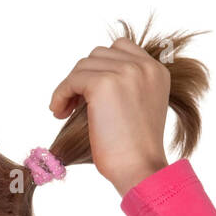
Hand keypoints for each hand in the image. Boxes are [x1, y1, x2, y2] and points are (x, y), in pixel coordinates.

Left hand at [48, 39, 171, 195]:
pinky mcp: (103, 84)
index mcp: (156, 71)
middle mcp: (144, 66)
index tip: (90, 91)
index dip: (100, 66)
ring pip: (83, 66)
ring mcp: (125, 72)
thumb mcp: (140, 107)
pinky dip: (60, 95)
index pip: (120, 47)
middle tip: (74, 104)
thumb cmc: (135, 150)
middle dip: (83, 77)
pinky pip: (71, 80)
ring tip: (65, 111)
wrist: (139, 168)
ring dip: (70, 86)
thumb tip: (90, 78)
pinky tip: (59, 113)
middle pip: (98, 54)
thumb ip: (126, 86)